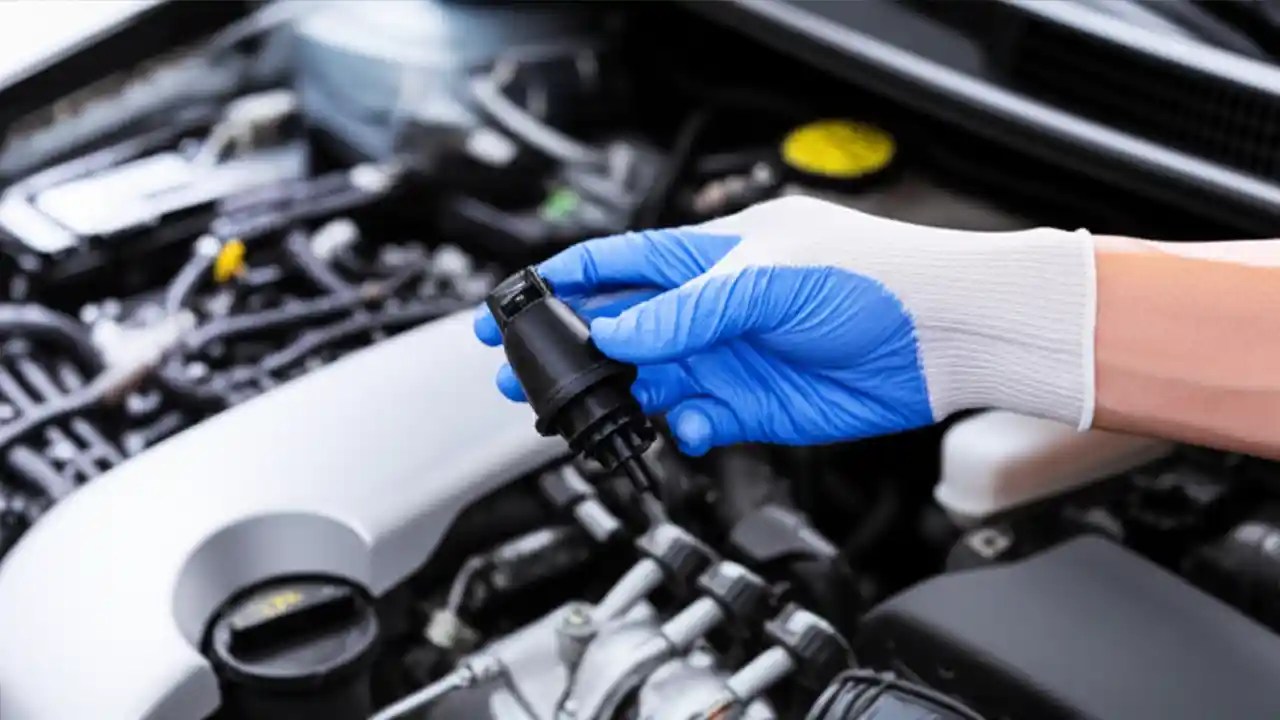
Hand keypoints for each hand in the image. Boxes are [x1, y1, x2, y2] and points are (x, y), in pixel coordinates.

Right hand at [474, 197, 935, 454]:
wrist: (946, 336)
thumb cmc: (876, 277)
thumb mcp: (767, 278)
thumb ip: (686, 311)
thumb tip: (618, 330)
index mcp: (711, 255)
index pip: (619, 264)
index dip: (563, 283)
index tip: (513, 303)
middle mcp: (714, 307)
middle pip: (621, 331)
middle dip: (571, 352)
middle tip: (522, 376)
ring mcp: (731, 357)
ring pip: (651, 382)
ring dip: (618, 399)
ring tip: (587, 415)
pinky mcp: (754, 406)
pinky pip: (697, 421)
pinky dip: (683, 429)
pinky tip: (688, 427)